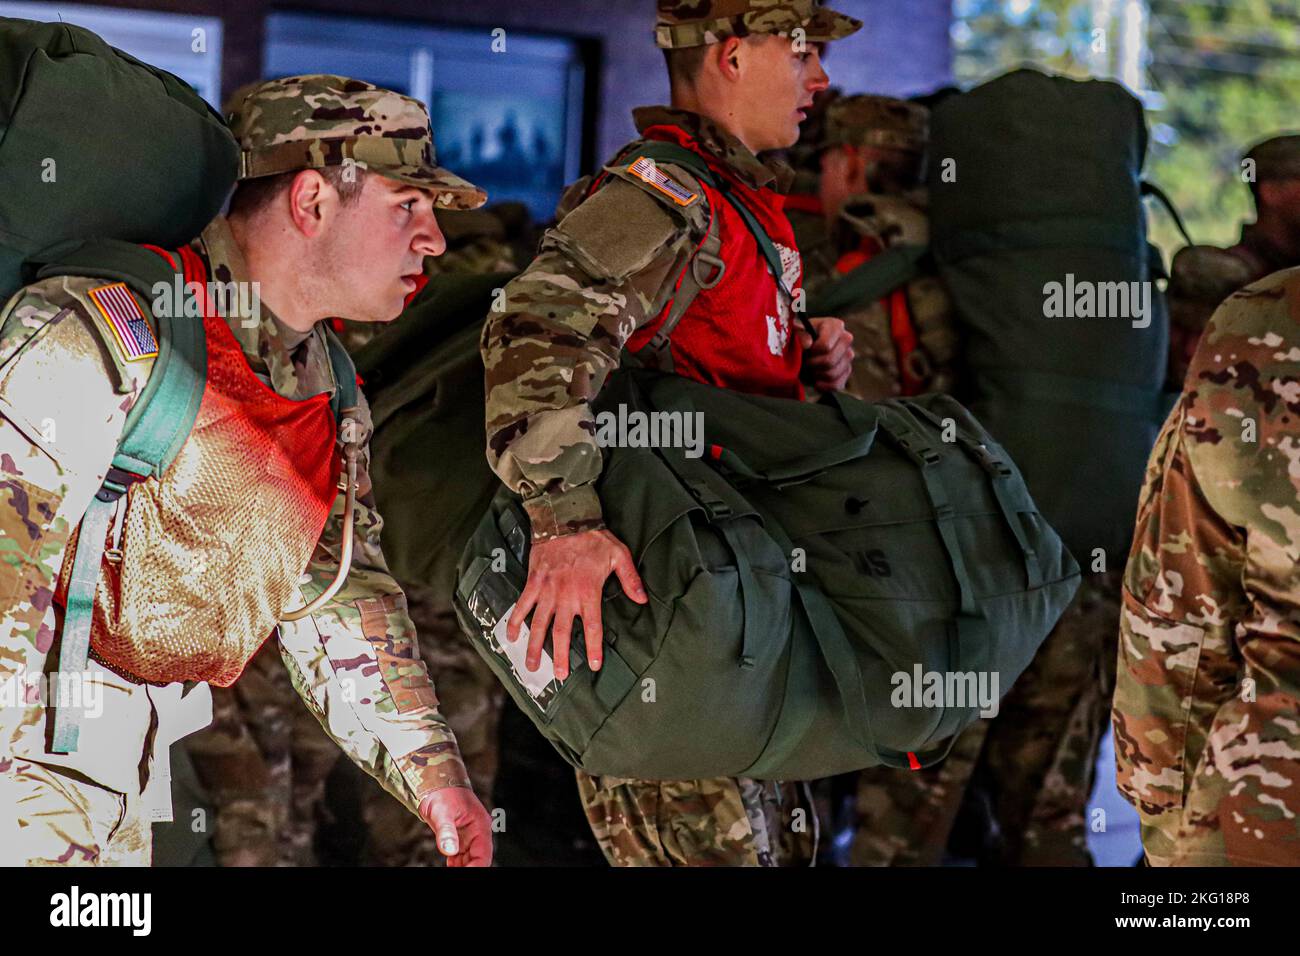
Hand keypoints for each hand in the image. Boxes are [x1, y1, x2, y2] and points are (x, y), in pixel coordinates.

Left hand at [418, 787, 493, 866]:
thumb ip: (446, 831)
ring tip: (451, 870)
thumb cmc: (441, 793)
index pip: (483, 854)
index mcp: (480, 825)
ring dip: (462, 867)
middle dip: (468, 868)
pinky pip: (460, 857)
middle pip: (477, 859)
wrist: (433, 784)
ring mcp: (468, 836)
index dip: (476, 867)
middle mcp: (477, 832)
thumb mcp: (441, 812)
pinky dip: (456, 864)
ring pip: (469, 860)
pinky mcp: (459, 838)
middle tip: (454, 872)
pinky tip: (450, 867)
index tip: (464, 873)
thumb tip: (449, 851)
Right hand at [507, 528, 647, 680]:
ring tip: (532, 666)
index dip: (594, 648)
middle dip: (560, 656)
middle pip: (561, 633)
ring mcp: (546, 591)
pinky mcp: (533, 582)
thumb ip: (630, 579)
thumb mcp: (619, 554)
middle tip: (559, 676)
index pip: (592, 627)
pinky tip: (512, 637)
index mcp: (588, 592)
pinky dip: (515, 621)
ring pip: (539, 624)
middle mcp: (566, 596)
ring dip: (535, 647)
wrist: (564, 518)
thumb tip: (643, 599)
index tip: (595, 665)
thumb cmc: (593, 537)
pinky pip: (521, 605)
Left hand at [798, 316, 853, 392]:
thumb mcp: (795, 333)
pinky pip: (837, 385)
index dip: (812, 352)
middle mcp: (846, 339)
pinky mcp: (846, 372)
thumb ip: (800, 335)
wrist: (802, 350)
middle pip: (830, 361)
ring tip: (808, 369)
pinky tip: (815, 380)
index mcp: (835, 326)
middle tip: (804, 362)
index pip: (825, 346)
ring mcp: (848, 356)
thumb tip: (808, 344)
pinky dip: (823, 386)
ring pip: (832, 374)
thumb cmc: (798, 338)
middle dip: (813, 364)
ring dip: (816, 375)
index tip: (805, 350)